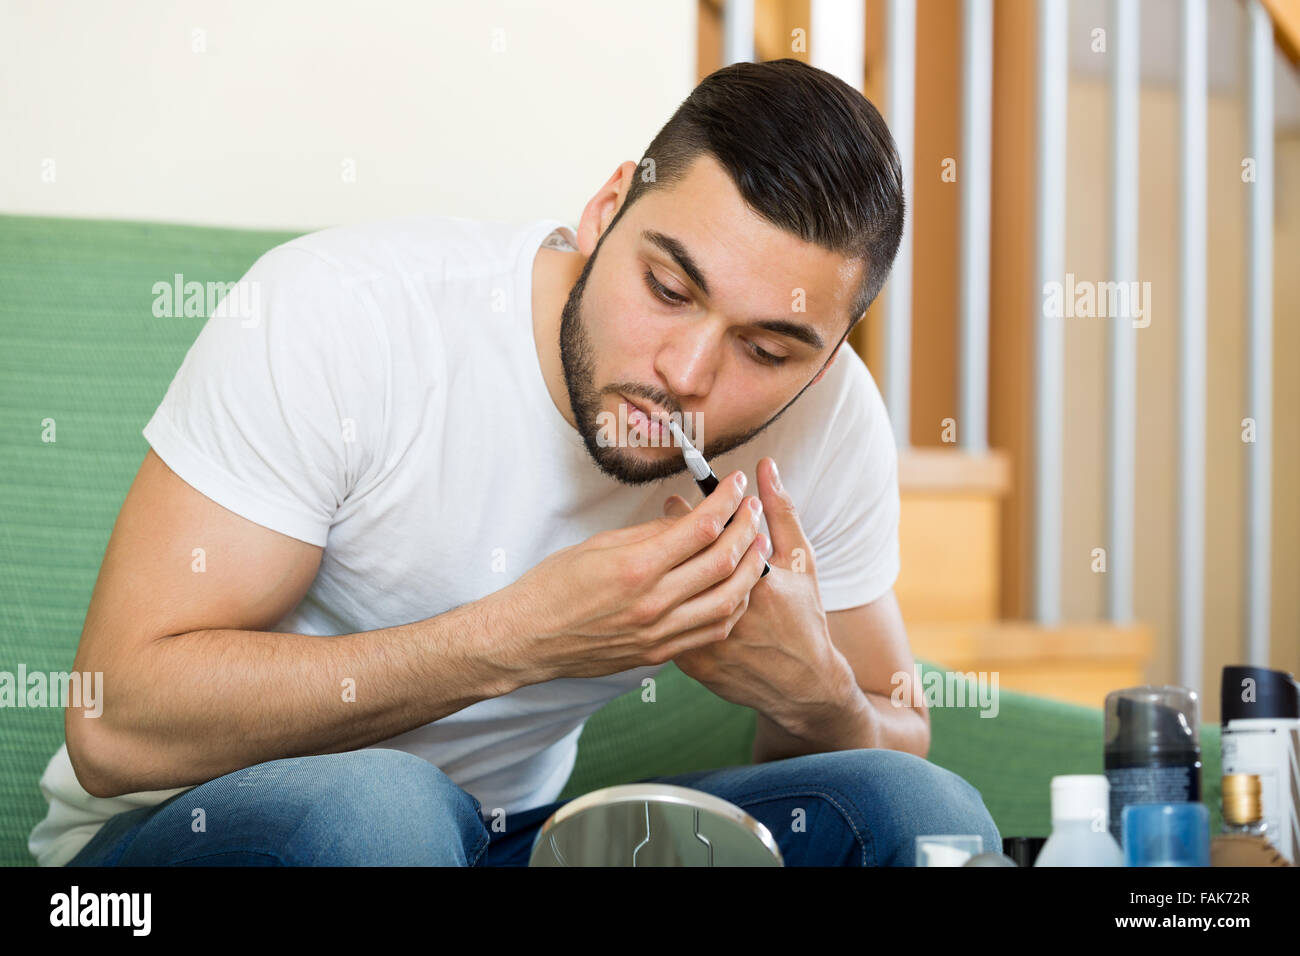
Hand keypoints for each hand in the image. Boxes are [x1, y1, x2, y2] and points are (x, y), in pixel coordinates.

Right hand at [496, 468, 770, 684]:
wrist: (527, 638)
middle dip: (746, 529)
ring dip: (750, 569)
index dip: (727, 500)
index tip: (737, 484)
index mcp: (636, 567)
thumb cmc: (554, 586)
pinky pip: (711, 630)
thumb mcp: (600, 545)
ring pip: (728, 600)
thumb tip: (690, 518)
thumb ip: (651, 534)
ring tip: (758, 545)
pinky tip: (739, 587)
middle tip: (753, 508)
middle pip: (723, 562)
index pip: (701, 528)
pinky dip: (733, 606)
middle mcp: (653, 603)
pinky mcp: (658, 653)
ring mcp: (659, 633)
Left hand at [665, 458, 855, 733]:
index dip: (687, 515)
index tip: (676, 500)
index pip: (709, 536)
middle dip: (666, 538)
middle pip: (682, 565)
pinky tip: (659, 590)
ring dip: (658, 572)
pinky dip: (661, 607)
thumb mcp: (800, 561)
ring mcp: (707, 641)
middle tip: (659, 520)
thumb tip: (766, 468)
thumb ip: (782, 511)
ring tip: (657, 552)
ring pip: (667, 598)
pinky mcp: (693, 663)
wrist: (800, 685)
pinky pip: (664, 628)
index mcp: (757, 582)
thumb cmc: (803, 617)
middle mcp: (729, 612)